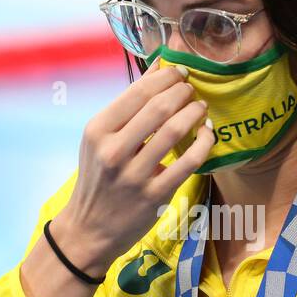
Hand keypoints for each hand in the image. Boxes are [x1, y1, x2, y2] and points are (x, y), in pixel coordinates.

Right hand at [52, 63, 212, 276]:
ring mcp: (134, 174)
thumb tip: (159, 67)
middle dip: (183, 92)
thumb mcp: (100, 140)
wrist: (89, 229)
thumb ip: (128, 106)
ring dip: (194, 113)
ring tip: (200, 108)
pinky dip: (203, 142)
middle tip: (192, 91)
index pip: (138, 92)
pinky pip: (188, 161)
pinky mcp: (155, 194)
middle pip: (158, 107)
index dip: (166, 77)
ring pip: (174, 131)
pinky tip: (207, 134)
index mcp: (98, 131)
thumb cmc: (98, 179)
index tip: (181, 73)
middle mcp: (113, 150)